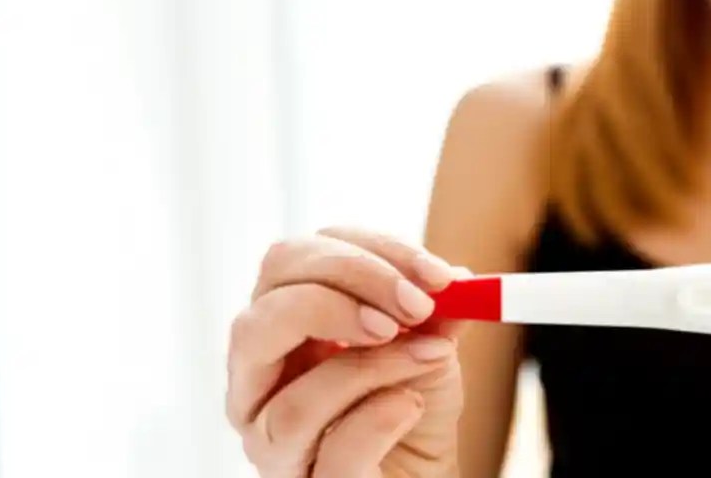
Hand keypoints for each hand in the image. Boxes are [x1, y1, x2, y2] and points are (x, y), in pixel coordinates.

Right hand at [226, 227, 465, 477]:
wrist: (419, 476)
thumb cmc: (409, 407)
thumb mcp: (427, 344)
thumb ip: (433, 310)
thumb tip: (454, 283)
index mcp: (278, 324)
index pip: (291, 261)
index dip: (363, 255)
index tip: (433, 275)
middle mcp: (256, 381)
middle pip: (265, 316)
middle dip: (349, 296)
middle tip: (416, 307)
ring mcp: (270, 440)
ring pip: (293, 398)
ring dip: (373, 367)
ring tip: (428, 358)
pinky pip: (333, 452)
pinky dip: (379, 421)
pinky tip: (410, 407)